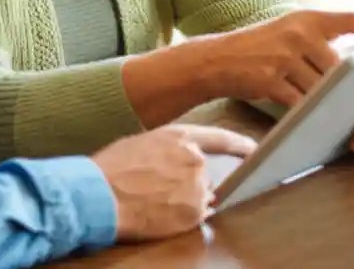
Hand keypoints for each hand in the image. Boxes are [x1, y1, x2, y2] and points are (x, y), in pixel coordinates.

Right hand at [91, 124, 256, 240]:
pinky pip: (196, 216)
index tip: (253, 149)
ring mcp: (197, 188)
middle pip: (205, 174)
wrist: (100, 196)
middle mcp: (195, 160)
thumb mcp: (142, 143)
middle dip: (188, 182)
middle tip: (160, 189)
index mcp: (181, 137)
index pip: (220, 138)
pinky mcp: (193, 214)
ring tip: (155, 201)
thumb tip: (176, 163)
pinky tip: (160, 213)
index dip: (239, 144)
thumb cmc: (112, 168)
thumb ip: (169, 150)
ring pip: (200, 196)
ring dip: (185, 200)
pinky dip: (182, 216)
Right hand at [194, 10, 353, 107]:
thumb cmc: (259, 47)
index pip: (348, 18)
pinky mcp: (271, 81)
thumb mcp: (288, 31)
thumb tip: (353, 66)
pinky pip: (301, 102)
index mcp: (306, 18)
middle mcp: (297, 34)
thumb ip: (318, 41)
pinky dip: (310, 112)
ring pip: (322, 87)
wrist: (217, 59)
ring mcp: (283, 57)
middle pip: (339, 65)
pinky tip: (316, 119)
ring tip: (348, 112)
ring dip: (332, 102)